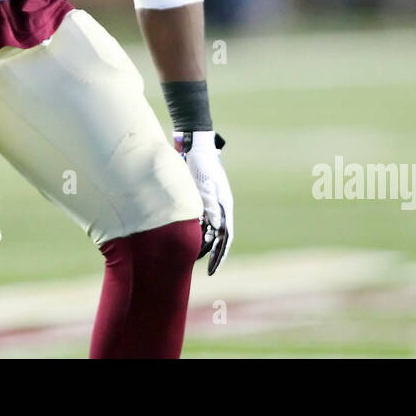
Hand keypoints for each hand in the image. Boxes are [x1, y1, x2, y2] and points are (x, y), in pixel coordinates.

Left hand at [175, 131, 232, 274]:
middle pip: (220, 236)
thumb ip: (210, 205)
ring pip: (211, 229)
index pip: (226, 236)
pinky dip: (198, 231)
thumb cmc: (201, 164)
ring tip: (196, 258)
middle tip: (208, 269)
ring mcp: (212, 203)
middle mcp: (220, 207)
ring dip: (206, 243)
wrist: (195, 146)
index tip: (213, 268)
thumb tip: (217, 227)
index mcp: (224, 205)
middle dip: (215, 253)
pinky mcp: (202, 198)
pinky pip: (202, 220)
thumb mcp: (206, 184)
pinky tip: (190, 238)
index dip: (220, 254)